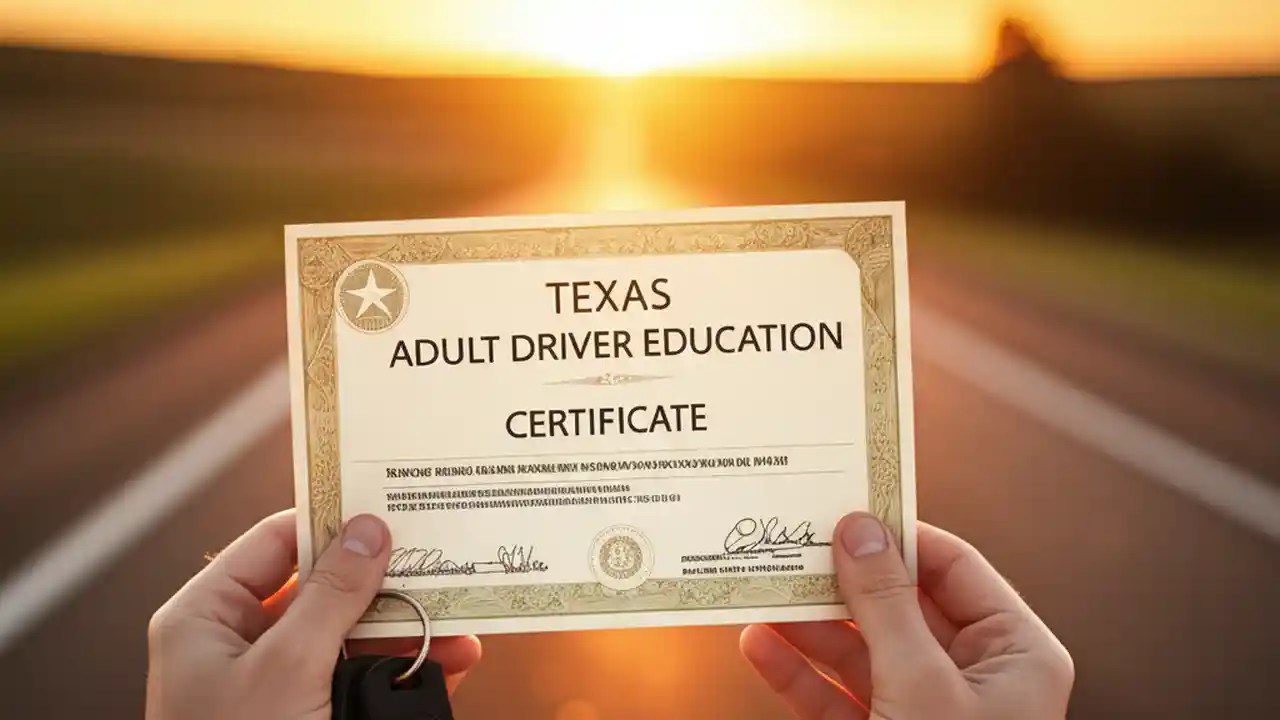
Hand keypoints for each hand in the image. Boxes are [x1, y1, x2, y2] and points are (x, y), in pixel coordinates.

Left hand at [145, 510, 481, 718]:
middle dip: (385, 583)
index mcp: (205, 618)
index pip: (275, 542)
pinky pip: (361, 679)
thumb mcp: (287, 668)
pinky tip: (449, 664)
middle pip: (322, 588)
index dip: (332, 520)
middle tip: (437, 563)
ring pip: (351, 636)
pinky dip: (405, 672)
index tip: (391, 506)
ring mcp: (275, 684)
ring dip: (407, 631)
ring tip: (458, 627)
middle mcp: (238, 644)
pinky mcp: (309, 716)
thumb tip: (367, 530)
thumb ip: (331, 595)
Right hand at [740, 513, 1072, 718]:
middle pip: (900, 606)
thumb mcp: (921, 684)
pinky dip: (798, 674)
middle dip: (841, 580)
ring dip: (809, 625)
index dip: (899, 534)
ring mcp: (926, 712)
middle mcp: (975, 678)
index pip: (954, 568)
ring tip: (762, 590)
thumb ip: (886, 604)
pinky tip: (759, 646)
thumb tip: (859, 529)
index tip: (842, 505)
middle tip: (791, 541)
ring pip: (861, 650)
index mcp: (1016, 654)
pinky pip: (837, 697)